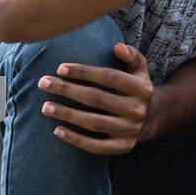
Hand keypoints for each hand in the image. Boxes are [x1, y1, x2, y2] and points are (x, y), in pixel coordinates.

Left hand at [38, 43, 153, 153]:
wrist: (152, 118)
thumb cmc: (135, 88)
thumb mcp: (140, 70)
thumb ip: (131, 56)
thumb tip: (117, 46)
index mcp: (143, 88)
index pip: (110, 77)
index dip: (84, 72)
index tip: (60, 68)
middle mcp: (138, 110)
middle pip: (97, 99)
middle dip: (68, 90)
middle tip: (44, 83)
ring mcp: (130, 130)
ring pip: (93, 123)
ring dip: (67, 114)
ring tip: (45, 107)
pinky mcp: (123, 147)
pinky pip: (96, 146)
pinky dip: (75, 139)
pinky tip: (57, 130)